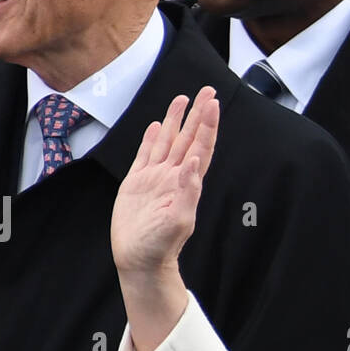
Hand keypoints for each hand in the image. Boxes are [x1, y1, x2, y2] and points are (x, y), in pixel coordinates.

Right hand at [111, 87, 218, 277]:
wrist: (139, 260)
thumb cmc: (160, 246)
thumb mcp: (178, 221)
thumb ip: (187, 192)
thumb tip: (194, 163)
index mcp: (186, 183)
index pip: (200, 147)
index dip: (207, 125)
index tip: (212, 103)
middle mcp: (173, 176)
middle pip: (187, 137)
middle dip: (197, 114)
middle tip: (206, 90)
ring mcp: (155, 178)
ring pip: (167, 141)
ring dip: (175, 120)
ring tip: (182, 99)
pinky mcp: (137, 183)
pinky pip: (145, 154)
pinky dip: (151, 139)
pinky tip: (156, 126)